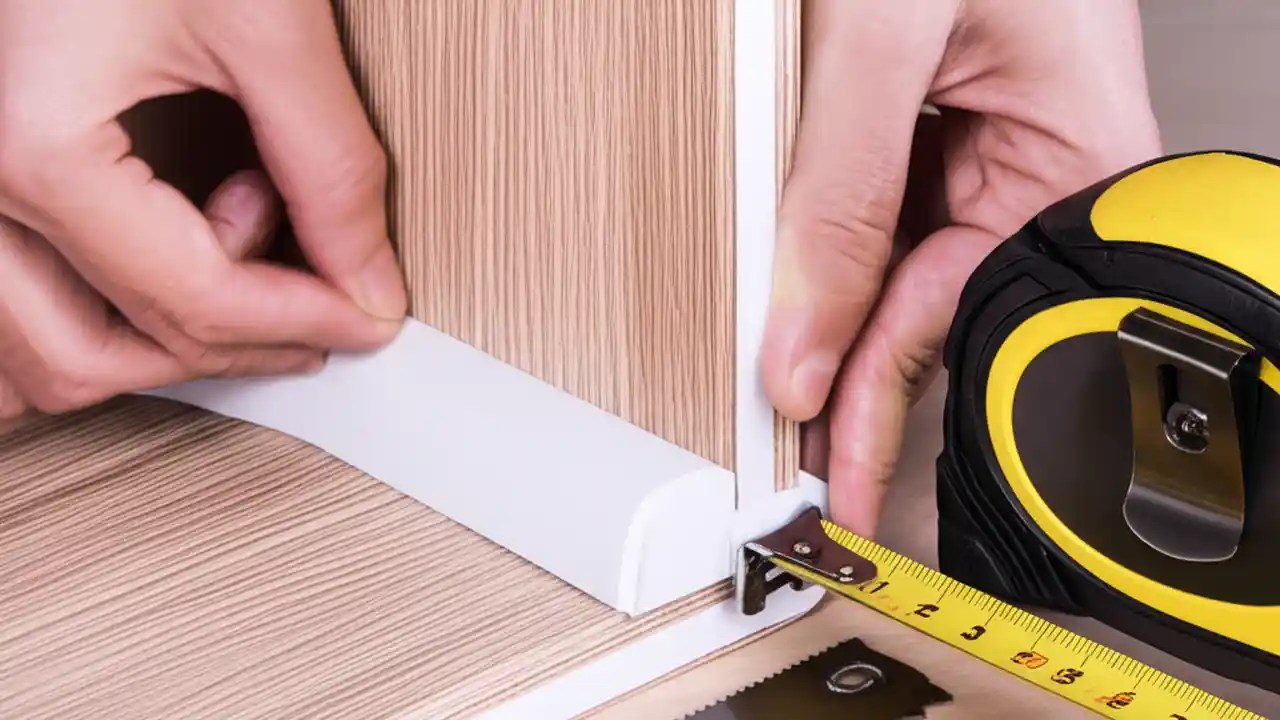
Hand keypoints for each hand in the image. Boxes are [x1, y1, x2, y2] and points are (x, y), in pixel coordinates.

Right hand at [0, 0, 405, 418]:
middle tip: (319, 295)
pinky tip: (168, 257)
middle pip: (96, 353)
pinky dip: (90, 318)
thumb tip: (368, 281)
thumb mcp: (262, 19)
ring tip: (234, 244)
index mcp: (34, 148)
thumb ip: (329, 165)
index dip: (304, 319)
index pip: (192, 302)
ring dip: (150, 343)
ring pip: (35, 352)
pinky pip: (9, 306)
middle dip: (232, 345)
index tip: (371, 317)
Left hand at [762, 0, 1162, 535]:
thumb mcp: (885, 41)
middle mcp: (1032, 170)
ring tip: (774, 393)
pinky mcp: (934, 129)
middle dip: (848, 377)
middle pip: (924, 307)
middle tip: (788, 457)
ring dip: (825, 315)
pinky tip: (786, 286)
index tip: (831, 480)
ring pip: (893, 265)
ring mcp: (982, 151)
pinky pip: (875, 210)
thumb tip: (803, 341)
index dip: (880, 406)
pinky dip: (820, 249)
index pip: (957, 317)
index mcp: (1070, 161)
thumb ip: (840, 197)